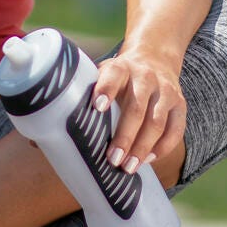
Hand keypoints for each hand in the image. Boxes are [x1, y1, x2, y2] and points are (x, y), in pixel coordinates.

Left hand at [92, 46, 185, 177]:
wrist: (154, 59)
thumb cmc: (119, 78)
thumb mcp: (102, 75)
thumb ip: (84, 95)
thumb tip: (46, 130)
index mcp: (121, 68)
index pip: (113, 75)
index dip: (105, 90)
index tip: (97, 107)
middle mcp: (146, 76)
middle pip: (137, 108)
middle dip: (125, 136)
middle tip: (113, 159)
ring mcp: (165, 90)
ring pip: (157, 121)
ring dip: (143, 147)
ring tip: (129, 167)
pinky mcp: (180, 104)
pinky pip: (176, 129)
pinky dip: (163, 147)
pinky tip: (149, 159)